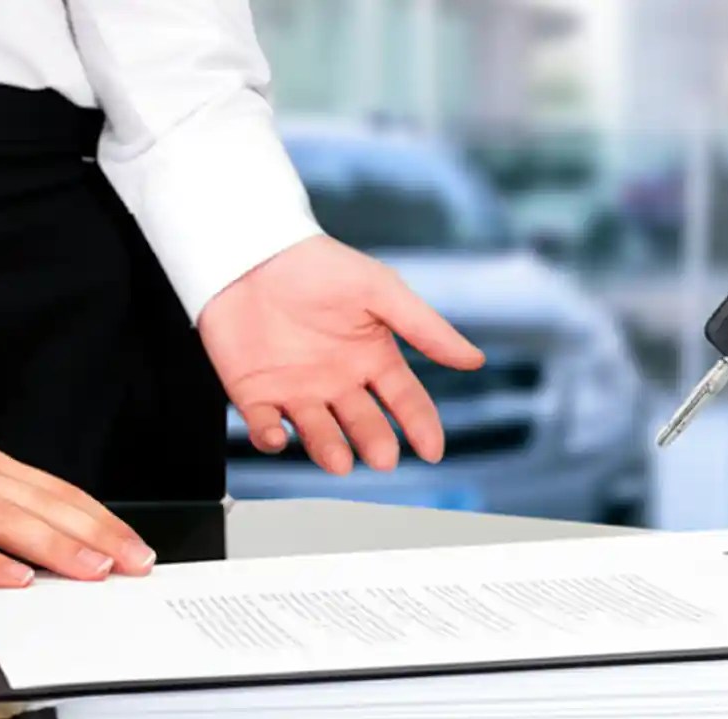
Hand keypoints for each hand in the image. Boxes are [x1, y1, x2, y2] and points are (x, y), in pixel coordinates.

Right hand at [0, 417, 155, 587]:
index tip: (136, 543)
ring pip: (7, 521)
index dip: (101, 518)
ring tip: (95, 571)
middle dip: (98, 534)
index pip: (59, 491)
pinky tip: (16, 579)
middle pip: (46, 504)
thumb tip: (42, 528)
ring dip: (56, 547)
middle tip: (136, 562)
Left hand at [198, 236, 484, 473]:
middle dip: (375, 442)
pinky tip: (277, 436)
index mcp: (372, 358)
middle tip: (383, 456)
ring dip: (328, 449)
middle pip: (364, 423)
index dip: (421, 426)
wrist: (252, 249)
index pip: (405, 401)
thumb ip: (425, 328)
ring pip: (318, 432)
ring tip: (340, 461)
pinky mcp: (254, 393)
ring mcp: (297, 390)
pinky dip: (269, 436)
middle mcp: (339, 381)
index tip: (432, 450)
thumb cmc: (319, 265)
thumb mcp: (381, 290)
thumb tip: (474, 359)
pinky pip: (263, 424)